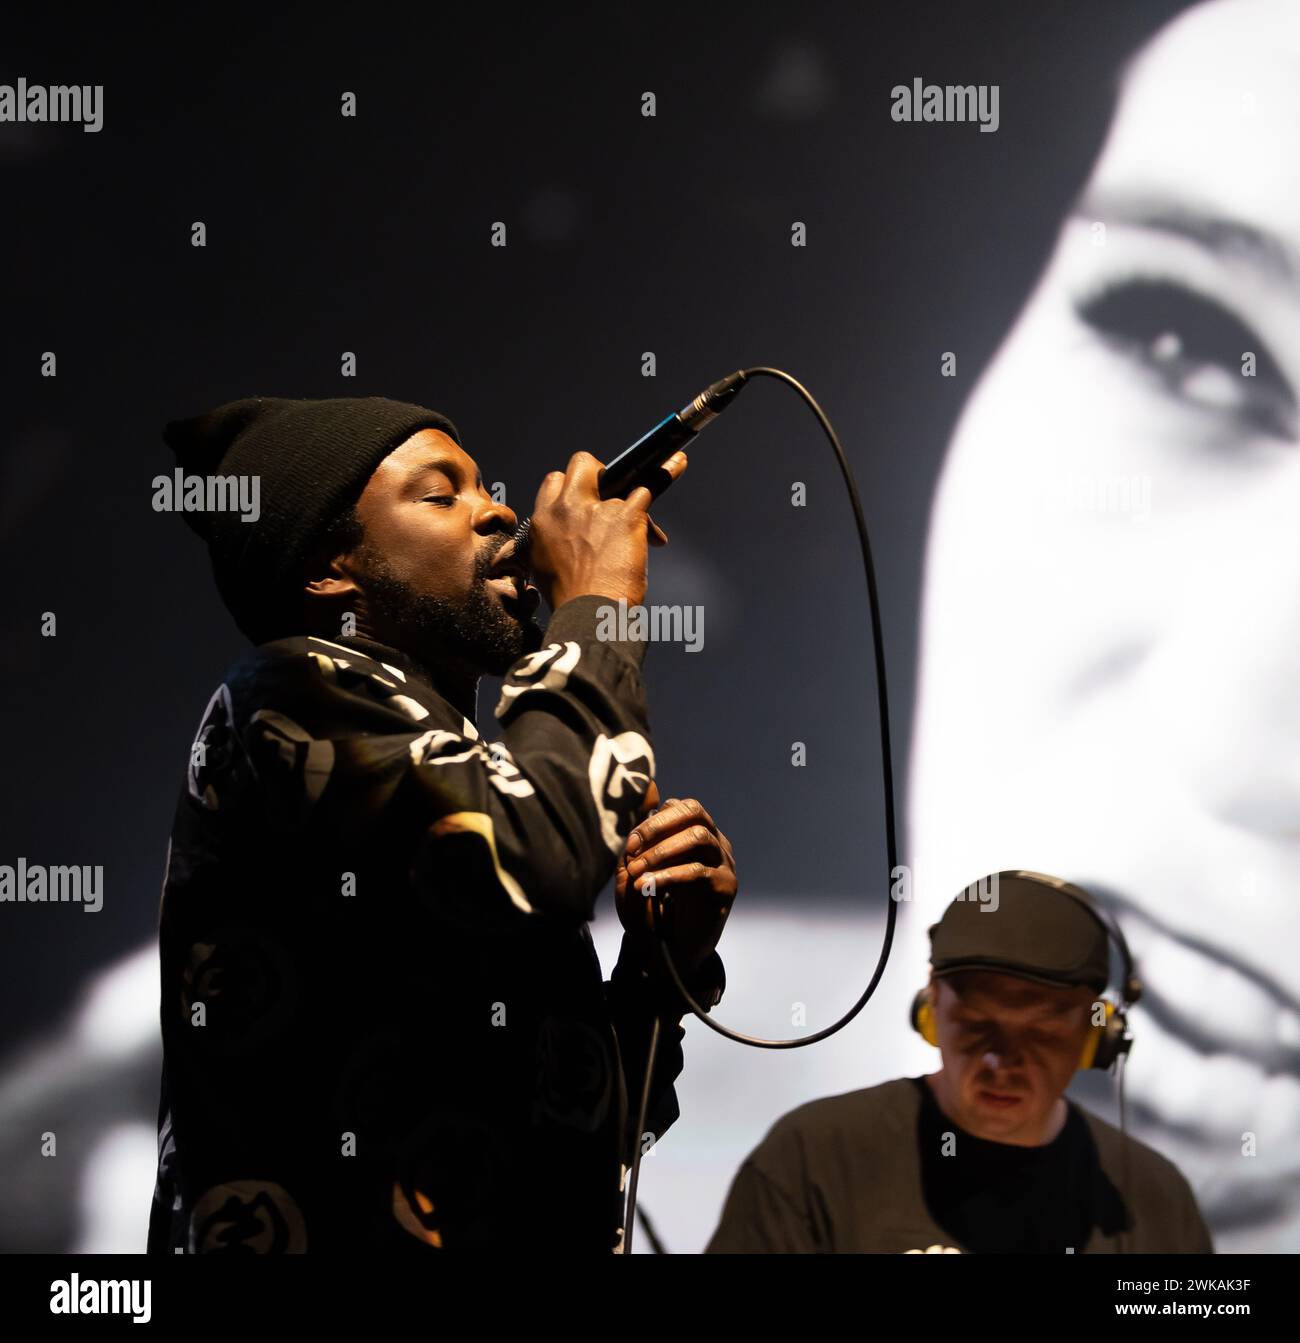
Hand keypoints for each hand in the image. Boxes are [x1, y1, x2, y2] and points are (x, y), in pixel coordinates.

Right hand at [526, 449, 686, 610]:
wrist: (589, 615)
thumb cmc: (571, 601)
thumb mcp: (544, 567)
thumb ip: (552, 543)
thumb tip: (568, 540)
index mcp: (542, 521)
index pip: (554, 481)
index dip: (572, 486)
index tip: (586, 499)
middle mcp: (566, 509)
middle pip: (581, 463)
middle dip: (598, 472)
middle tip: (612, 494)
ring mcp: (596, 510)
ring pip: (619, 474)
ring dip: (634, 489)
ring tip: (658, 477)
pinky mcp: (625, 516)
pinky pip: (649, 485)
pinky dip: (666, 474)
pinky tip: (676, 465)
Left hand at [615, 793, 736, 973]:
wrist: (670, 951)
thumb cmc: (652, 908)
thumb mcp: (637, 871)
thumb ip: (638, 844)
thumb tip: (642, 804)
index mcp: (696, 835)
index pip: (680, 807)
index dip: (652, 820)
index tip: (630, 843)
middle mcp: (715, 843)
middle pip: (694, 812)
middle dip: (658, 826)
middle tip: (633, 848)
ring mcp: (724, 864)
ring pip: (699, 837)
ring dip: (661, 851)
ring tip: (637, 870)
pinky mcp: (725, 887)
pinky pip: (698, 871)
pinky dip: (668, 875)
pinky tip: (647, 885)